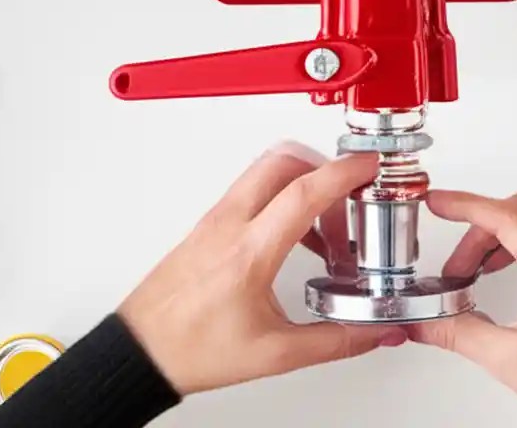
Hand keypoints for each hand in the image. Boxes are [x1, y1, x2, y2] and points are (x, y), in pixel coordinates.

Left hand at [117, 142, 405, 394]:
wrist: (142, 352)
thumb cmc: (191, 349)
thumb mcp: (275, 353)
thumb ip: (335, 341)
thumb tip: (375, 331)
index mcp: (248, 253)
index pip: (303, 192)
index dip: (343, 173)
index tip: (369, 166)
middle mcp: (228, 225)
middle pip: (284, 161)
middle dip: (326, 167)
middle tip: (351, 192)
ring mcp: (215, 221)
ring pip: (265, 172)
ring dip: (303, 183)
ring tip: (326, 223)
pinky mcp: (207, 225)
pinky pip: (250, 192)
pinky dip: (280, 198)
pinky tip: (294, 235)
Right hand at [407, 190, 516, 427]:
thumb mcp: (512, 362)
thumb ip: (462, 335)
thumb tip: (428, 322)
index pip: (507, 219)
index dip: (467, 206)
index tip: (441, 203)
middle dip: (482, 226)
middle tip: (457, 258)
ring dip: (509, 231)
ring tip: (479, 262)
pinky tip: (511, 268)